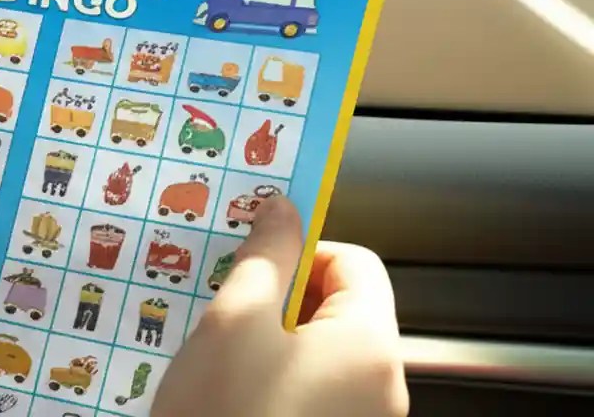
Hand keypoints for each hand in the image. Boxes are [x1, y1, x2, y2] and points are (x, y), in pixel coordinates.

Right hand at [152, 196, 407, 416]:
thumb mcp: (235, 320)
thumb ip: (267, 254)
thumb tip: (284, 210)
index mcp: (372, 347)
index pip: (356, 263)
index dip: (304, 249)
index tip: (256, 258)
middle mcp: (381, 390)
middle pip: (341, 309)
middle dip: (281, 297)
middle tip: (228, 304)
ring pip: (320, 353)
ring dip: (271, 339)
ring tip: (220, 353)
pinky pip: (311, 392)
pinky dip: (273, 378)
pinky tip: (229, 389)